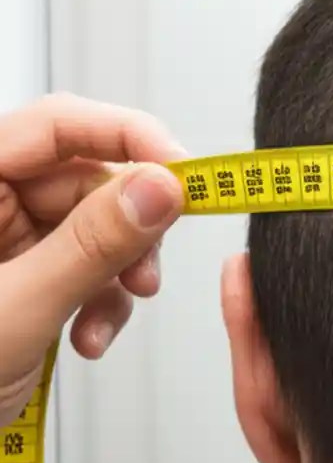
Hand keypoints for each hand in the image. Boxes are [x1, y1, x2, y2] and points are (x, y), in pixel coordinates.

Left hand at [0, 94, 185, 425]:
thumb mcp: (14, 311)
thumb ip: (92, 246)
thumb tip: (159, 189)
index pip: (56, 125)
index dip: (127, 137)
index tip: (184, 177)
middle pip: (86, 180)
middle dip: (130, 230)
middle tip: (151, 269)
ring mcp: (1, 242)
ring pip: (96, 228)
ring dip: (118, 276)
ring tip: (109, 319)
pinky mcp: (19, 276)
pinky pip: (84, 267)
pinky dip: (100, 302)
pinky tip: (87, 337)